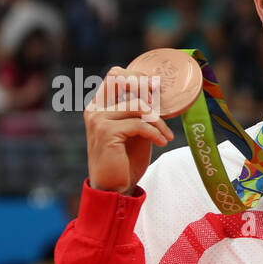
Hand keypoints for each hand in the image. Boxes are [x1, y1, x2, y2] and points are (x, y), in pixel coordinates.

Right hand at [84, 66, 174, 192]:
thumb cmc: (126, 160)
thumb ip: (140, 112)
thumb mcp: (135, 131)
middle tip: (161, 102)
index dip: (137, 76)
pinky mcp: (106, 132)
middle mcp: (95, 109)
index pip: (115, 75)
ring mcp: (98, 119)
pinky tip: (162, 142)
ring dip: (158, 121)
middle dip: (144, 85)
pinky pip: (139, 123)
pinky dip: (155, 132)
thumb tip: (158, 92)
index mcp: (100, 106)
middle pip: (120, 78)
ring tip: (166, 135)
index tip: (156, 87)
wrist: (114, 188)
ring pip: (138, 105)